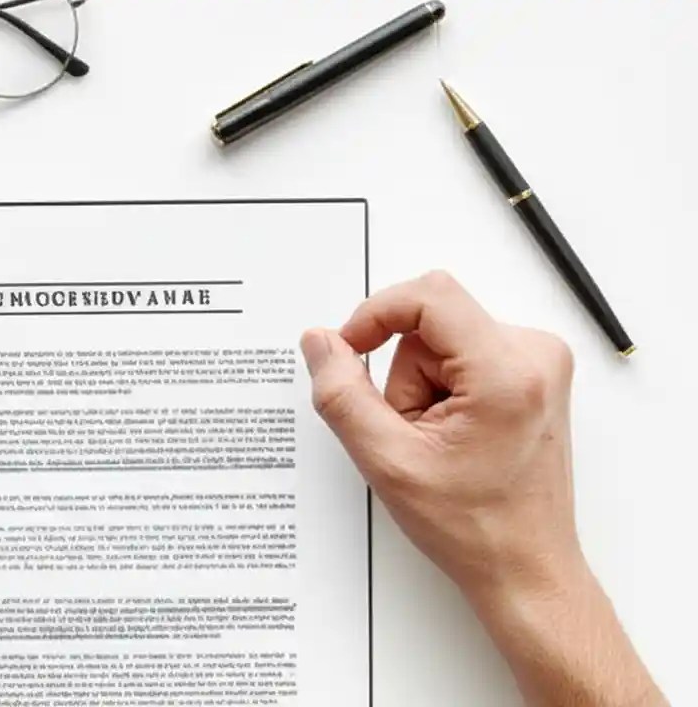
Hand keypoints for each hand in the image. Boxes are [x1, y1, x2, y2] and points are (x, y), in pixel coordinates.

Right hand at [301, 271, 664, 705]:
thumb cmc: (474, 527)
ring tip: (437, 441)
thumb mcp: (387, 461)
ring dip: (422, 386)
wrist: (524, 566)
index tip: (350, 349)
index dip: (375, 315)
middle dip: (403, 375)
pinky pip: (464, 354)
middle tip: (412, 432)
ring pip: (443, 341)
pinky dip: (444, 389)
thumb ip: (342, 394)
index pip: (429, 295)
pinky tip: (455, 435)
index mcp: (508, 372)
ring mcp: (541, 362)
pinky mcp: (534, 373)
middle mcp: (536, 354)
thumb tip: (321, 342)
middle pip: (431, 323)